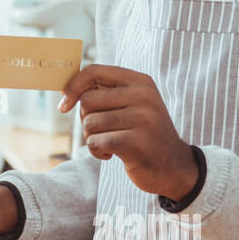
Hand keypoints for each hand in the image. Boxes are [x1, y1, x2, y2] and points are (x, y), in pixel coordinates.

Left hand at [58, 64, 198, 200]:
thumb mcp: (133, 105)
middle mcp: (143, 96)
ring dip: (92, 138)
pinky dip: (97, 151)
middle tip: (102, 131)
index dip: (73, 86)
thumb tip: (65, 90)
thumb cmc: (143, 134)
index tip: (64, 104)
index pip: (94, 71)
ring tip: (110, 143)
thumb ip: (106, 93)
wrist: (174, 167)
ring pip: (89, 123)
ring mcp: (142, 119)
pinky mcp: (136, 143)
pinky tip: (111, 154)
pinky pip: (95, 142)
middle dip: (86, 120)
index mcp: (140, 82)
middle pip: (87, 101)